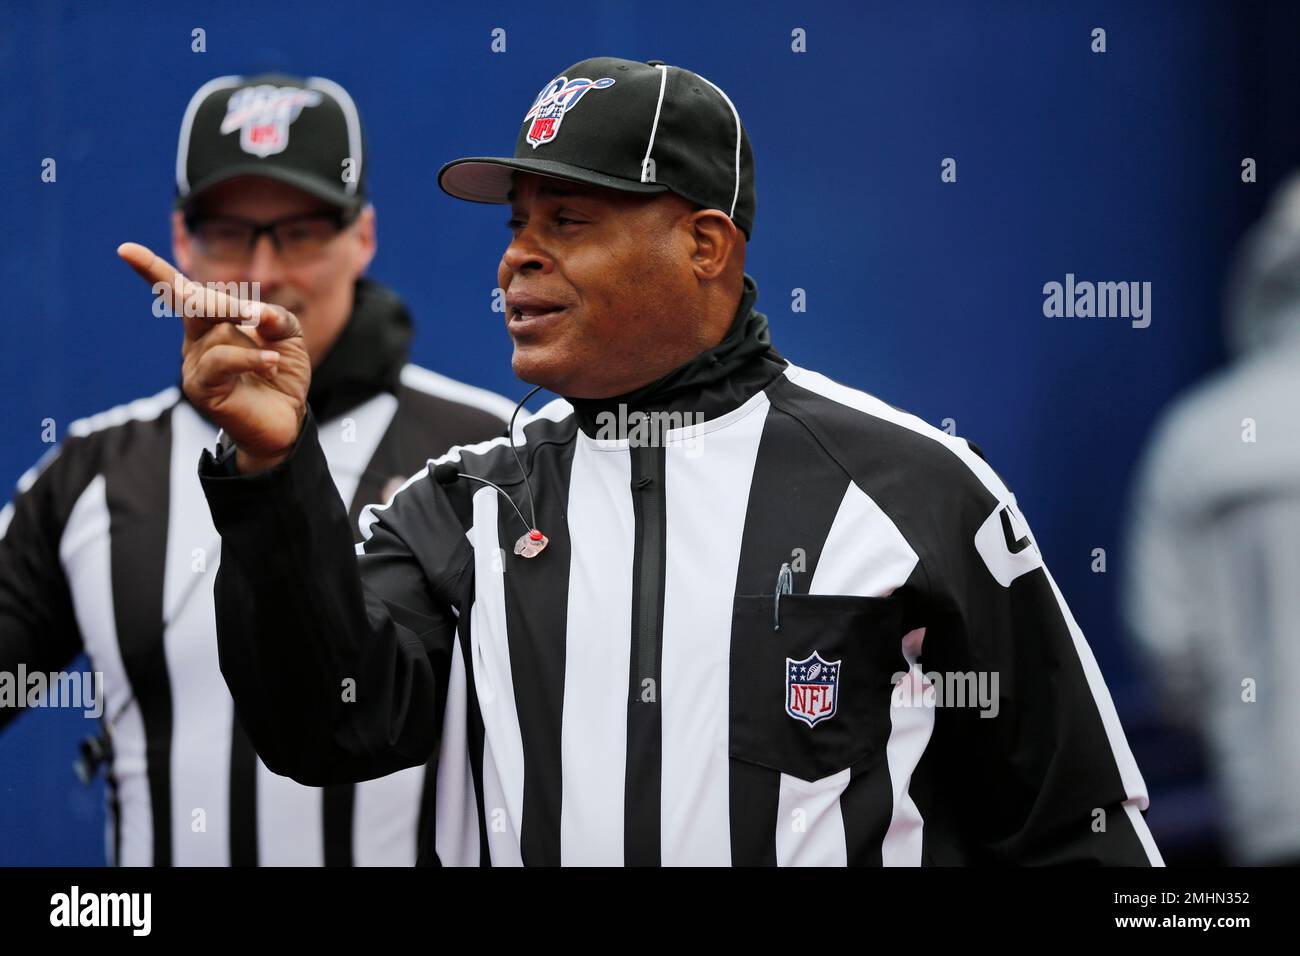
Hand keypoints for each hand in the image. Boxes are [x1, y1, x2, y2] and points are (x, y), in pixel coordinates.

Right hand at [117, 242, 309, 471]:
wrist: (286, 419)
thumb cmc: (280, 372)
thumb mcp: (287, 335)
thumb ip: (276, 316)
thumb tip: (258, 312)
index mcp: (210, 322)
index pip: (179, 292)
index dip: (153, 270)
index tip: (124, 249)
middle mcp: (195, 340)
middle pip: (195, 303)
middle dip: (224, 303)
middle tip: (252, 313)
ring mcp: (194, 364)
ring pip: (217, 333)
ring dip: (253, 344)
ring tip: (273, 362)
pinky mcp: (200, 388)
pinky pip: (221, 360)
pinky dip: (250, 358)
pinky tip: (271, 364)